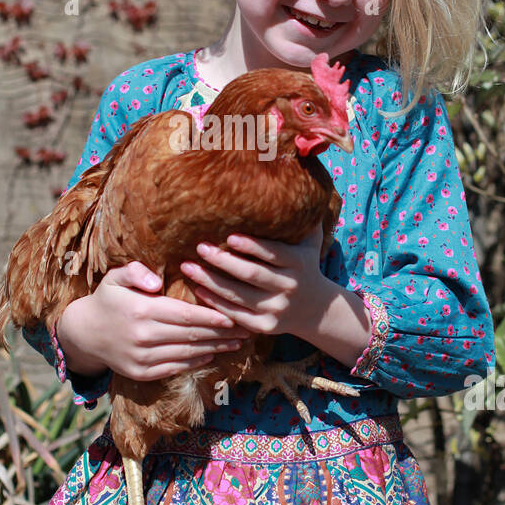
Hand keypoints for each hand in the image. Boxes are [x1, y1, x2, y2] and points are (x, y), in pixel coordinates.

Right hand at [70, 262, 248, 381]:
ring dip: (214, 349)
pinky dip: (195, 362)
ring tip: (236, 343)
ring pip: (187, 354)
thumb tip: (156, 282)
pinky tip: (211, 354)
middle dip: (221, 334)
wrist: (85, 333)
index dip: (212, 317)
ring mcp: (142, 358)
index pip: (185, 315)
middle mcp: (143, 337)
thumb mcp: (115, 277)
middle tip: (245, 330)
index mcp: (141, 311)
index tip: (232, 316)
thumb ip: (135, 272)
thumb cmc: (108, 299)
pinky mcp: (141, 373)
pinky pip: (175, 368)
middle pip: (191, 336)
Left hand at [178, 222, 329, 339]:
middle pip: (252, 274)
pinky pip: (235, 314)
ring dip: (211, 281)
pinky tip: (198, 288)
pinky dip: (215, 302)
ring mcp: (277, 309)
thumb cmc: (305, 266)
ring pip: (239, 295)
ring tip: (188, 267)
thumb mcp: (311, 242)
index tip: (230, 236)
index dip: (252, 246)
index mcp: (300, 264)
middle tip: (199, 247)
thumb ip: (306, 217)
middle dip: (223, 261)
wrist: (317, 310)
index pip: (274, 253)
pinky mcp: (264, 326)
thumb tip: (301, 178)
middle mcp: (289, 287)